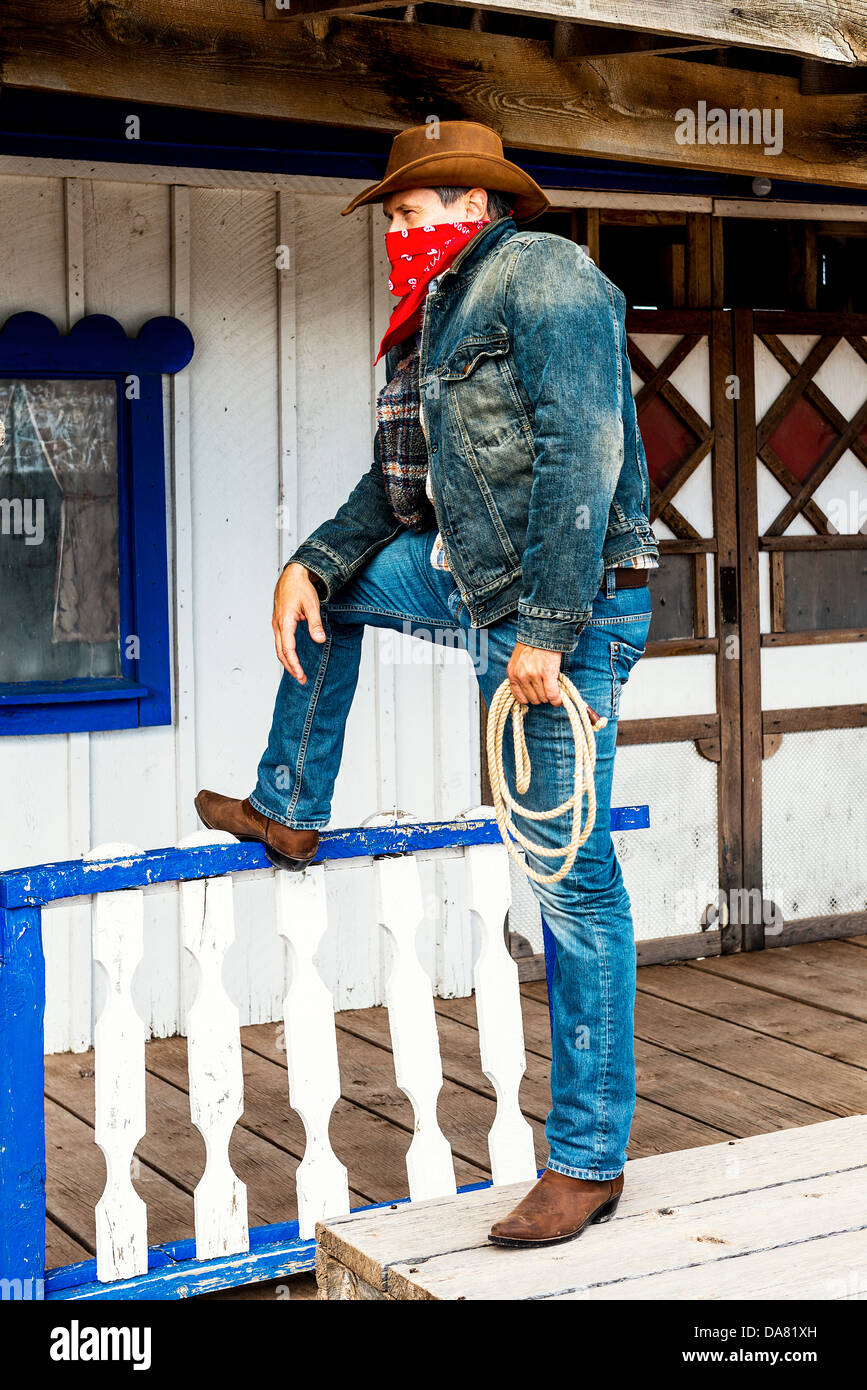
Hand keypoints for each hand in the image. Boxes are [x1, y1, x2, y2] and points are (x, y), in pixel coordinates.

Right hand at [272, 563, 325, 681]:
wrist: (292, 575)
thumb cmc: (300, 587)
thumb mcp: (312, 605)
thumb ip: (315, 624)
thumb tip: (319, 640)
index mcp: (285, 622)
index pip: (288, 649)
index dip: (294, 664)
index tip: (301, 675)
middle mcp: (278, 625)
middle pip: (281, 652)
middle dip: (291, 668)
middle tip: (302, 680)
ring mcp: (277, 624)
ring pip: (279, 648)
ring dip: (288, 662)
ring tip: (298, 673)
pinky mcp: (279, 623)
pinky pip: (280, 642)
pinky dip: (285, 653)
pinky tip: (292, 658)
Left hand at [507, 642, 562, 705]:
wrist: (543, 632)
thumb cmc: (531, 646)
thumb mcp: (518, 661)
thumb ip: (519, 674)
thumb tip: (527, 692)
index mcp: (512, 673)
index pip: (519, 696)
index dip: (529, 699)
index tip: (535, 697)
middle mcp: (521, 675)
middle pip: (532, 699)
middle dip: (540, 697)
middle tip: (546, 691)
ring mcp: (533, 675)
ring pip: (543, 697)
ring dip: (549, 697)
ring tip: (552, 690)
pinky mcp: (547, 673)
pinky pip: (552, 694)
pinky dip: (556, 700)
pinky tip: (558, 701)